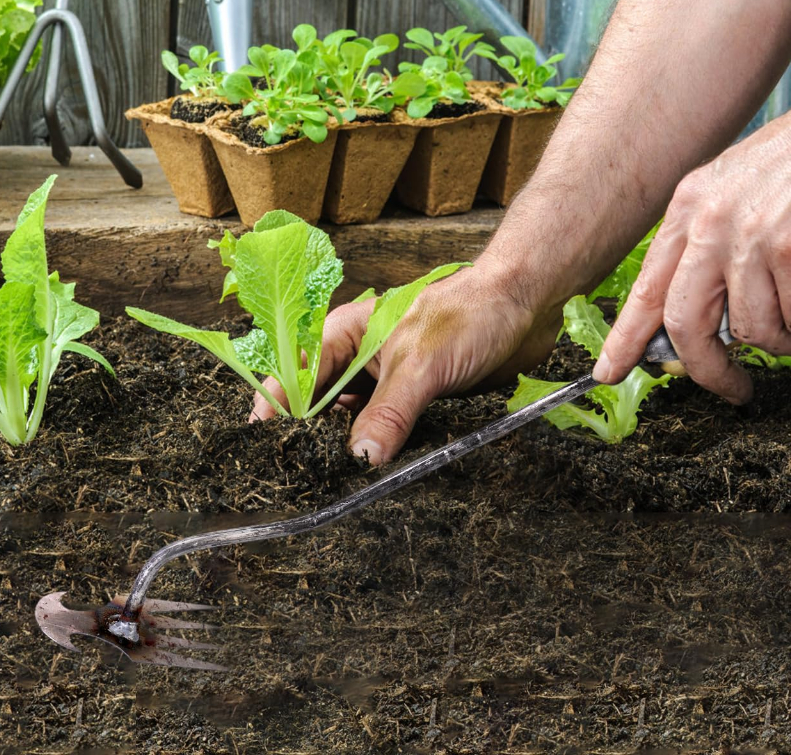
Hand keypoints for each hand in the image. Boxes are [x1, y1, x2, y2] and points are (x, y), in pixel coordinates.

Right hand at [250, 261, 559, 464]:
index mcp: (347, 334)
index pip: (297, 375)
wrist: (525, 305)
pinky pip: (390, 432)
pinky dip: (383, 452)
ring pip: (355, 422)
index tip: (266, 446)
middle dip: (312, 436)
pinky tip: (379, 476)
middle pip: (321, 404)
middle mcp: (361, 359)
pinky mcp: (418, 401)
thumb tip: (360, 458)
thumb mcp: (421, 364)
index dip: (277, 409)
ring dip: (350, 448)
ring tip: (335, 484)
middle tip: (303, 477)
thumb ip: (389, 412)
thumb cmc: (469, 313)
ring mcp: (389, 382)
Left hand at [593, 69, 790, 401]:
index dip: (628, 337)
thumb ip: (720, 242)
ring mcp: (750, 239)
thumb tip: (718, 308)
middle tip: (734, 389)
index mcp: (691, 206)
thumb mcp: (746, 188)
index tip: (611, 369)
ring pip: (754, 333)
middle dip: (707, 370)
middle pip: (684, 324)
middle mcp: (710, 222)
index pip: (646, 286)